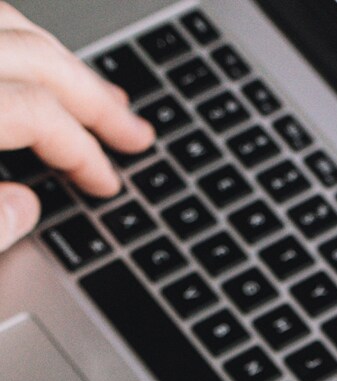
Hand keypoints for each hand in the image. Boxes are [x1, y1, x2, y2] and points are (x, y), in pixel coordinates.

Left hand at [0, 4, 153, 249]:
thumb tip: (23, 209)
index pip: (36, 113)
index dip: (82, 151)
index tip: (105, 184)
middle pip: (32, 54)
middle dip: (91, 96)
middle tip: (132, 130)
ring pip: (5, 23)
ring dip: (57, 58)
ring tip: (91, 92)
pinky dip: (13, 39)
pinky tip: (28, 65)